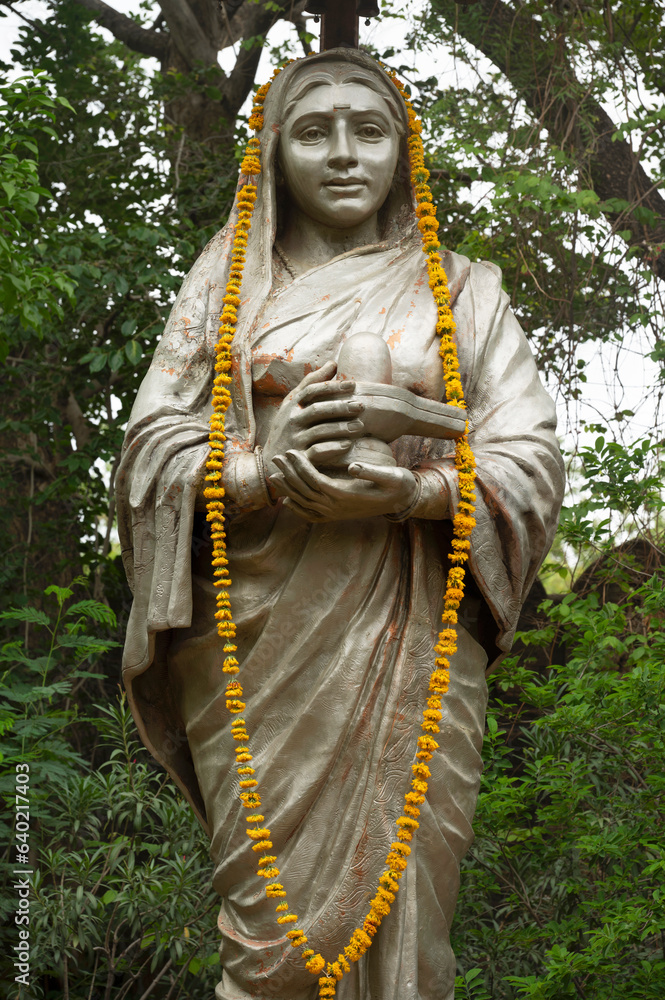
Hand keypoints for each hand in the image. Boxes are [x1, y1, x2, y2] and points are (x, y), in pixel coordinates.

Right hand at [262, 362, 365, 495]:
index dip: (332, 386)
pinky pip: (316, 452)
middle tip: (361, 406)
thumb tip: (333, 363)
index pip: (311, 390)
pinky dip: (332, 448)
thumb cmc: (287, 426)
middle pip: (316, 410)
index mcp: (292, 405)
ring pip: (318, 431)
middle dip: (340, 407)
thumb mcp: (293, 403)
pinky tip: (347, 445)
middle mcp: (291, 420)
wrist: (271, 459)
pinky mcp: (299, 457)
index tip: (353, 385)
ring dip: (340, 428)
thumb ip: (311, 383)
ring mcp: (294, 439)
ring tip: (359, 426)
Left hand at [268, 449, 417, 521]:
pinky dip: (297, 508)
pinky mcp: (336, 515)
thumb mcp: (390, 475)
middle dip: (288, 473)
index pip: (314, 479)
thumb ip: (372, 471)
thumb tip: (353, 466)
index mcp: (344, 495)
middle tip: (275, 457)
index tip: (290, 451)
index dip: (300, 466)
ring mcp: (334, 513)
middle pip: (304, 490)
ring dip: (287, 489)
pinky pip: (311, 515)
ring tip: (274, 475)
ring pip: (304, 503)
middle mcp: (335, 507)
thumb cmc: (397, 484)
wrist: (402, 501)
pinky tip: (287, 501)